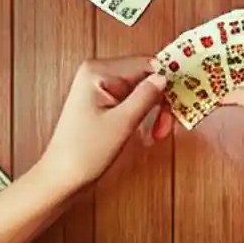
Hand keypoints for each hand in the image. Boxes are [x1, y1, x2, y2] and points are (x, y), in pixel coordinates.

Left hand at [38, 57, 172, 192]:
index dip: (166, 81)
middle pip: (144, 76)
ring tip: (157, 134)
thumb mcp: (121, 124)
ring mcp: (99, 88)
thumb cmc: (83, 153)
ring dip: (154, 111)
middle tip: (167, 126)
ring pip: (141, 90)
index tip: (182, 98)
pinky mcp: (102, 102)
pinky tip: (148, 133)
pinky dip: (143, 115)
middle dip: (160, 101)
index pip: (145, 63)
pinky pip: (132, 100)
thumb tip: (164, 77)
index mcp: (98, 71)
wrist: (61, 179)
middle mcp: (97, 73)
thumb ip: (145, 97)